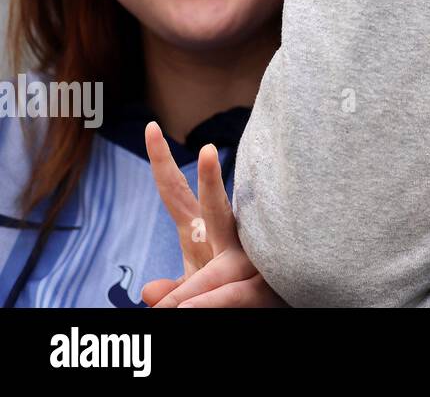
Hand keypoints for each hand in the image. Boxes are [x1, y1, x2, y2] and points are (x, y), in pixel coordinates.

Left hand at [142, 121, 285, 307]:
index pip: (174, 189)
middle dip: (210, 179)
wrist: (272, 299)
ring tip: (184, 285)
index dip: (161, 160)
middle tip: (208, 149)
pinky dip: (210, 307)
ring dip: (202, 277)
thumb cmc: (229, 283)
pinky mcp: (255, 287)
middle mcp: (223, 234)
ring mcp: (242, 257)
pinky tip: (188, 312)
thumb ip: (173, 285)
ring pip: (228, 257)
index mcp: (198, 227)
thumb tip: (147, 292)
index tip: (151, 127)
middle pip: (214, 205)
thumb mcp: (194, 283)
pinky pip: (232, 298)